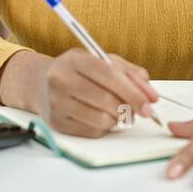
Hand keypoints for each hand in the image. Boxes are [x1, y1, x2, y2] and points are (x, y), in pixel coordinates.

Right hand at [36, 48, 159, 137]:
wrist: (41, 82)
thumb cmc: (79, 70)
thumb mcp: (103, 60)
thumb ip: (131, 74)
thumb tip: (151, 96)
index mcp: (75, 60)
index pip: (109, 76)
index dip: (133, 92)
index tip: (149, 104)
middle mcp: (61, 80)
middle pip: (106, 100)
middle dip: (128, 108)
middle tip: (137, 111)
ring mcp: (56, 103)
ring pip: (101, 119)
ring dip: (117, 118)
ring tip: (116, 111)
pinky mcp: (56, 123)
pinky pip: (92, 131)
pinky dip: (104, 127)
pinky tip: (100, 116)